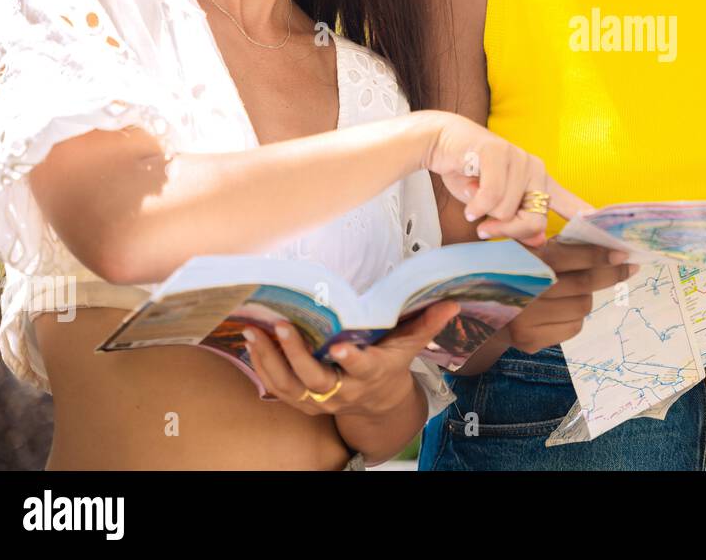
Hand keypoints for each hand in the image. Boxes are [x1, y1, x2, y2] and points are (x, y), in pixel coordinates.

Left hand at [242, 301, 459, 417]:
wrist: (377, 403)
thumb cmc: (391, 363)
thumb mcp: (410, 345)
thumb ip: (427, 324)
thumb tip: (452, 302)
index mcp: (370, 374)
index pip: (361, 367)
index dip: (350, 359)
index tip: (337, 346)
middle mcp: (343, 390)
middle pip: (315, 378)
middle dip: (296, 353)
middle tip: (280, 325)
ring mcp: (320, 399)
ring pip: (289, 385)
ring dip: (270, 360)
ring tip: (255, 332)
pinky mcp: (302, 402)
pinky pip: (278, 388)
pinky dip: (262, 367)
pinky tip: (252, 343)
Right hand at [417, 111, 589, 245]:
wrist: (442, 142)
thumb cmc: (469, 175)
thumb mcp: (493, 206)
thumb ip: (516, 223)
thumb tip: (539, 242)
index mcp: (539, 182)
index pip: (569, 202)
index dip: (585, 216)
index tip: (603, 227)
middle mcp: (535, 169)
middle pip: (534, 221)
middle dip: (507, 230)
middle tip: (485, 228)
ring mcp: (519, 158)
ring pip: (508, 211)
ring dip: (484, 214)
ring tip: (473, 201)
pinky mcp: (499, 152)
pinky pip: (492, 196)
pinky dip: (475, 205)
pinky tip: (468, 198)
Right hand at [505, 240, 638, 353]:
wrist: (479, 308)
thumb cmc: (512, 272)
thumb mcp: (527, 251)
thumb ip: (557, 248)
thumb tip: (606, 246)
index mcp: (521, 263)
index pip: (569, 257)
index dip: (598, 255)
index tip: (622, 254)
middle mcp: (523, 292)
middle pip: (582, 285)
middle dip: (610, 275)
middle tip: (628, 268)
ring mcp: (526, 320)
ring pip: (582, 308)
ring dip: (586, 297)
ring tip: (575, 290)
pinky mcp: (531, 341)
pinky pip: (573, 328)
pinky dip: (575, 317)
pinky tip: (562, 309)